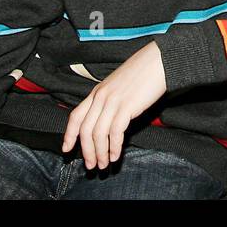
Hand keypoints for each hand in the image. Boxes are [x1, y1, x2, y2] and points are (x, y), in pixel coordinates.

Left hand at [62, 42, 166, 168]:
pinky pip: (115, 132)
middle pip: (85, 130)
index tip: (66, 149)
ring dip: (100, 153)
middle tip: (91, 165)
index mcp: (97, 91)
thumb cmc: (144, 71)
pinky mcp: (126, 106)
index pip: (76, 116)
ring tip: (104, 164)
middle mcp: (101, 97)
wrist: (159, 60)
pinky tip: (116, 155)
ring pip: (98, 134)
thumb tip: (109, 119)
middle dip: (86, 151)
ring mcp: (113, 101)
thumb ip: (110, 99)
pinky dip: (114, 147)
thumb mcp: (119, 84)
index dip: (69, 135)